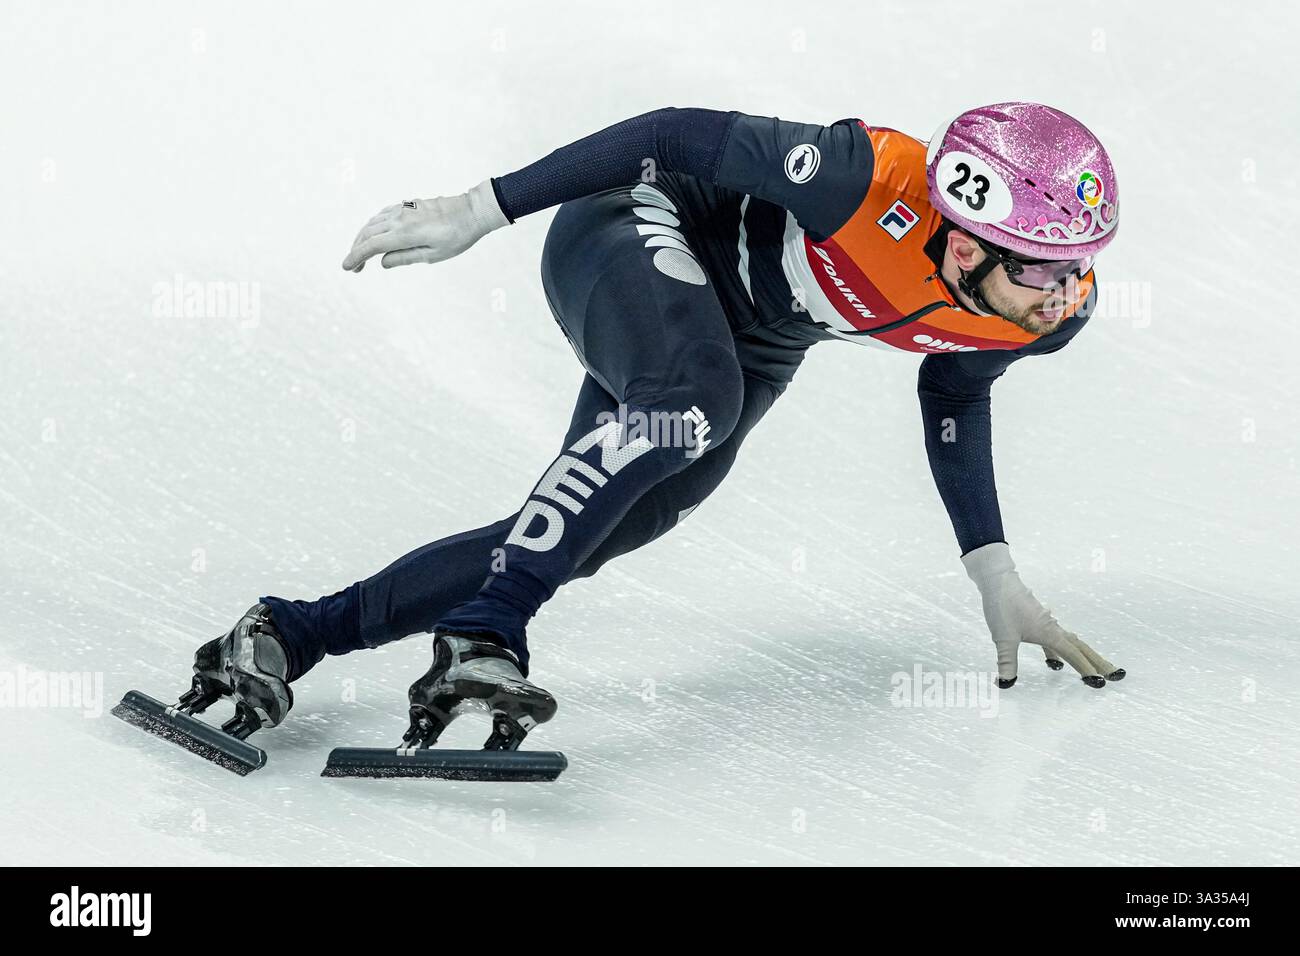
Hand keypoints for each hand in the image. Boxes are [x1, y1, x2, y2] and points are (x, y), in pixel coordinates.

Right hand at [341, 179, 508, 271]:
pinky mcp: (408, 205)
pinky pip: (382, 215)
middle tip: (355, 267)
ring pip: (373, 222)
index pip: (372, 246)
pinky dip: (373, 226)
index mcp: (405, 233)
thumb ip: (405, 258)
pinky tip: (374, 234)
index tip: (346, 267)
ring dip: (363, 237)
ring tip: (361, 253)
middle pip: (367, 233)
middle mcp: (399, 219)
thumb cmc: (457, 237)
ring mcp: (403, 210)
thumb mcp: (433, 255)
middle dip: (357, 250)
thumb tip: (382, 262)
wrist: (471, 212)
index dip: (356, 256)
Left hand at [961, 542, 1124, 688]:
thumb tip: (1005, 685)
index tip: (1100, 684)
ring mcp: (1047, 624)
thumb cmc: (1002, 606)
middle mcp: (1053, 629)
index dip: (1087, 670)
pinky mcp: (1038, 622)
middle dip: (1098, 662)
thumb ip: (1006, 662)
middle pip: (1082, 648)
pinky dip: (1059, 654)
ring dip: (1083, 657)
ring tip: (1093, 671)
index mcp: (1050, 633)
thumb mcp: (1003, 638)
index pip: (1074, 655)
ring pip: (1071, 644)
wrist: (998, 580)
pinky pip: (1055, 641)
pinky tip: (1054, 663)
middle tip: (1117, 675)